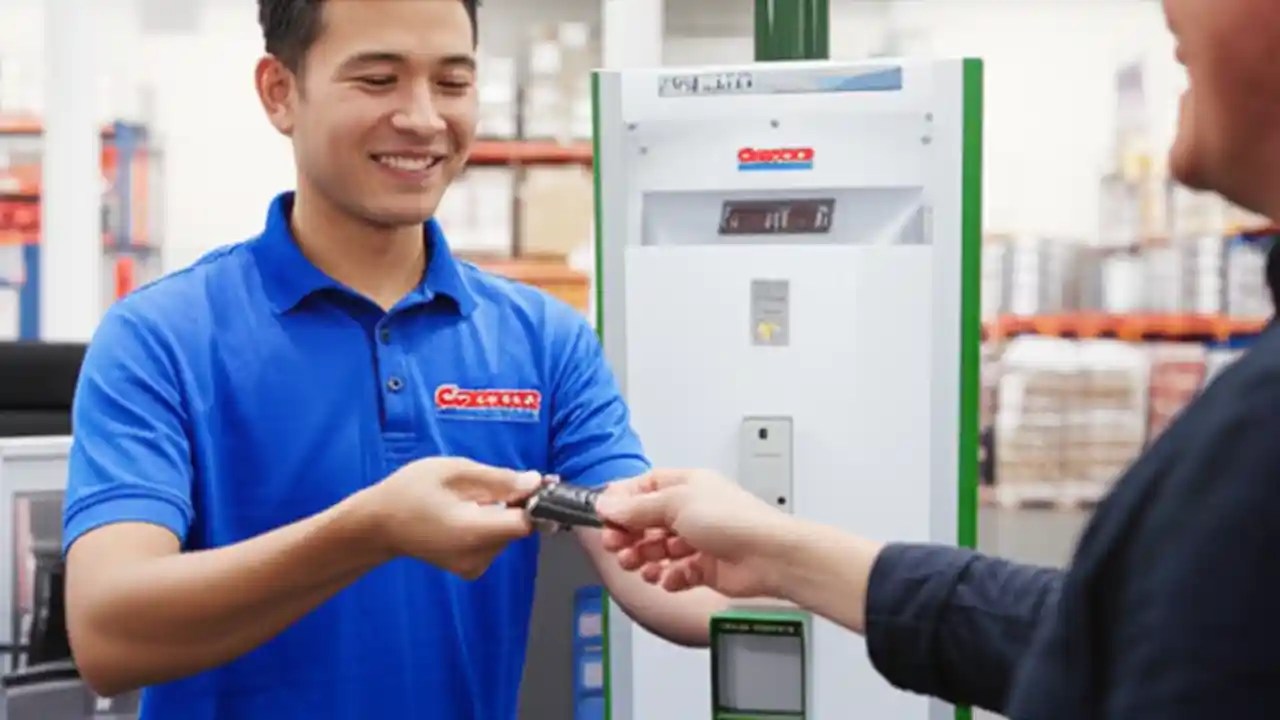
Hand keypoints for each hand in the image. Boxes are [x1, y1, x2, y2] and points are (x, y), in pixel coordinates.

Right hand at [358, 457, 541, 578]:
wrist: (378, 525)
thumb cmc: (410, 491)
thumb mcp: (454, 471)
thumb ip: (498, 479)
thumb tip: (536, 482)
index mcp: (473, 531)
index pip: (526, 523)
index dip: (535, 501)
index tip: (535, 483)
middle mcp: (478, 556)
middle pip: (519, 528)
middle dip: (515, 503)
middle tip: (492, 483)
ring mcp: (475, 567)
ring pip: (508, 534)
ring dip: (501, 513)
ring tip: (470, 498)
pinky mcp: (472, 570)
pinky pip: (496, 543)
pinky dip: (490, 526)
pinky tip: (467, 514)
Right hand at [594, 469, 795, 598]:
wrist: (769, 557)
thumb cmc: (734, 521)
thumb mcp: (675, 504)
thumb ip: (637, 507)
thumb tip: (607, 504)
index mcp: (687, 486)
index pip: (645, 488)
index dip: (623, 502)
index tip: (605, 517)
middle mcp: (693, 511)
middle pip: (648, 521)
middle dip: (629, 535)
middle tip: (616, 545)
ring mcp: (700, 541)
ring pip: (659, 550)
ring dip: (644, 558)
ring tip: (637, 564)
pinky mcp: (707, 568)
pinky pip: (677, 573)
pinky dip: (669, 577)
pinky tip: (668, 578)